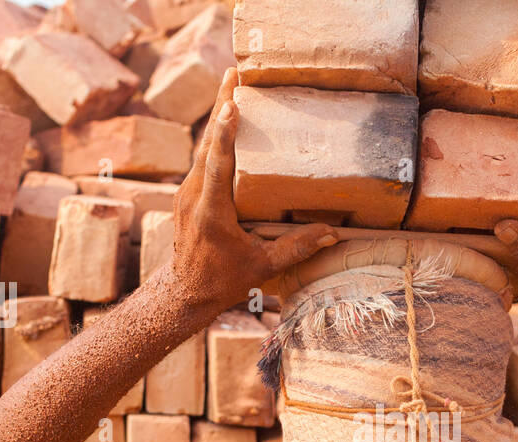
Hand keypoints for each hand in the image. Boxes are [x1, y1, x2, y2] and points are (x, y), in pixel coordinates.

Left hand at [171, 68, 338, 318]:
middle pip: (207, 143)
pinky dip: (215, 137)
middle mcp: (194, 195)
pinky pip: (202, 158)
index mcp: (212, 212)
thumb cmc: (224, 281)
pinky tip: (226, 120)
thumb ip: (296, 248)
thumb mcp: (263, 267)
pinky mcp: (188, 193)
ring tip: (233, 86)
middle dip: (220, 106)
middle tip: (234, 74)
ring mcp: (187, 192)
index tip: (231, 104)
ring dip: (218, 117)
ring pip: (202, 147)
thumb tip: (332, 235)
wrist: (184, 291)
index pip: (217, 164)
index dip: (225, 133)